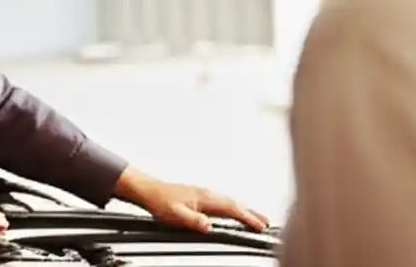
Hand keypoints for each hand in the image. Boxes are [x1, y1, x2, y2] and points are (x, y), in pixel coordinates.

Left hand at [114, 166, 270, 232]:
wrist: (148, 190)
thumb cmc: (159, 200)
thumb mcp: (175, 213)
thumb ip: (193, 220)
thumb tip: (209, 225)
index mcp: (204, 197)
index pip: (231, 208)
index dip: (247, 217)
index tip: (260, 225)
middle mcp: (207, 193)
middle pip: (235, 203)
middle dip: (252, 212)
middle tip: (267, 222)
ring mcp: (204, 194)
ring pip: (230, 201)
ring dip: (245, 209)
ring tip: (256, 217)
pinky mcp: (200, 196)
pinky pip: (223, 201)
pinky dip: (234, 206)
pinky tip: (234, 211)